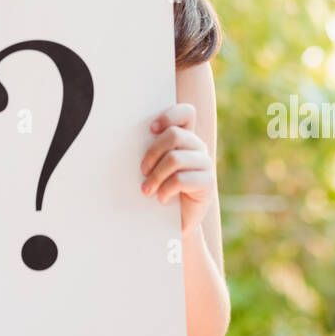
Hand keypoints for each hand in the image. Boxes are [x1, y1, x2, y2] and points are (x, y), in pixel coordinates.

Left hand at [140, 102, 214, 236]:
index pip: (187, 113)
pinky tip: (161, 198)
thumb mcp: (154, 166)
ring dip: (156, 176)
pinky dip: (166, 190)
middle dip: (152, 153)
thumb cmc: (159, 189)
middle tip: (142, 171)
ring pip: (175, 159)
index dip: (169, 116)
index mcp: (186, 137)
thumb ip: (152, 150)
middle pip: (174, 135)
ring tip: (147, 190)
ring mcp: (205, 163)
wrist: (174, 222)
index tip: (151, 130)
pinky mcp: (208, 182)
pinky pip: (181, 179)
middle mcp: (198, 147)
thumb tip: (126, 137)